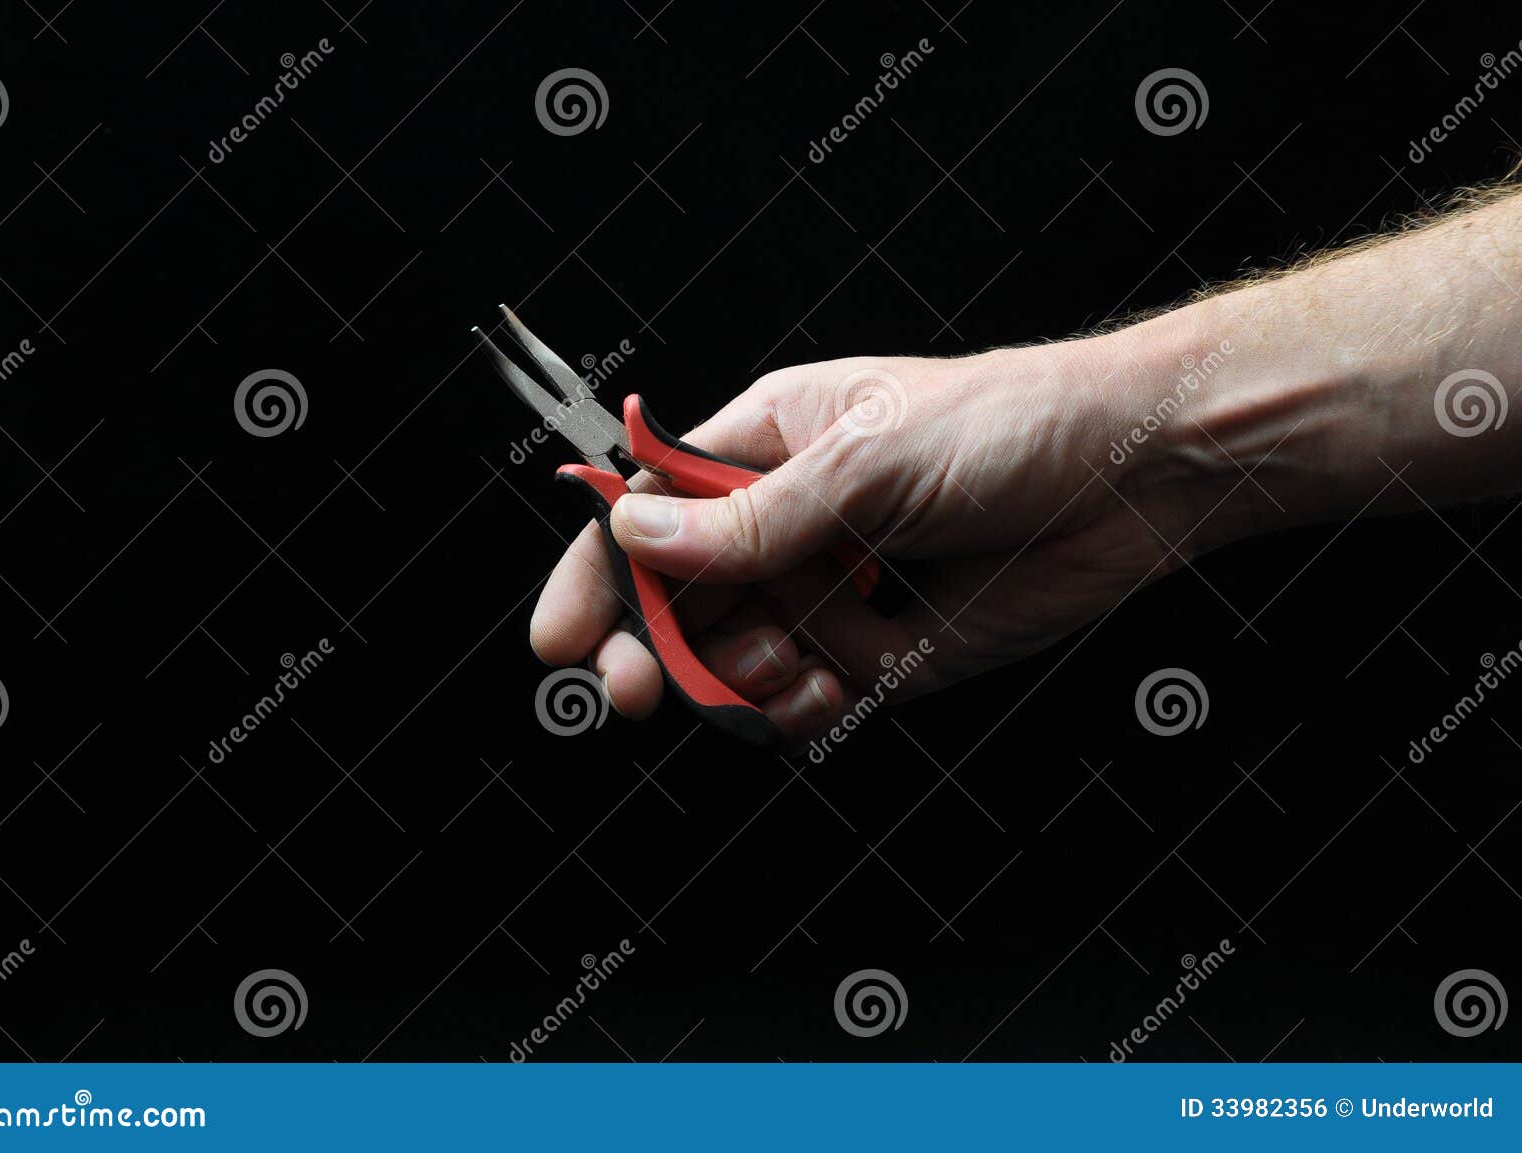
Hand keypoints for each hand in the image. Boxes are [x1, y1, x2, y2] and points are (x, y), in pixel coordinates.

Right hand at [529, 338, 1199, 745]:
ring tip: (792, 667)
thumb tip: (632, 532)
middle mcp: (784, 525)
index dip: (596, 576)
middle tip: (636, 694)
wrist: (1132, 480)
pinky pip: (806, 704)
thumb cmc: (1004, 425)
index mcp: (761, 448)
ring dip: (741, 683)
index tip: (563, 641)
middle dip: (651, 652)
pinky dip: (802, 714)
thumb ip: (746, 520)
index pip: (645, 512)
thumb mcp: (864, 462)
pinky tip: (832, 691)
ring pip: (734, 663)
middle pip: (675, 603)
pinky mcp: (880, 655)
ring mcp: (830, 592)